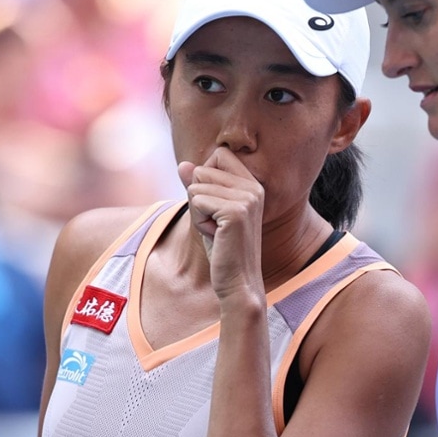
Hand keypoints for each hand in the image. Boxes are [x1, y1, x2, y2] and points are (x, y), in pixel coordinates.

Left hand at [178, 147, 264, 303]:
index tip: (216, 206)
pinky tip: (215, 236)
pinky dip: (199, 221)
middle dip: (199, 199)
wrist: (238, 282)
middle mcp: (254, 187)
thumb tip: (183, 165)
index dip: (205, 178)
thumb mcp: (208, 212)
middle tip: (216, 224)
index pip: (220, 154)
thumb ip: (198, 186)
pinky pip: (197, 202)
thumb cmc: (223, 248)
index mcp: (253, 184)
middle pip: (202, 170)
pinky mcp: (235, 212)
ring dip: (198, 212)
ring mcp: (247, 199)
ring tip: (216, 231)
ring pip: (196, 187)